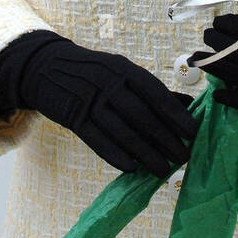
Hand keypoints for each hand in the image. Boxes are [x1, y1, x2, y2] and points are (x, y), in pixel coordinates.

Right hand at [18, 38, 199, 178]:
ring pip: (121, 131)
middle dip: (165, 138)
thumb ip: (153, 90)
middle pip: (140, 115)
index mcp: (124, 69)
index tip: (192, 132)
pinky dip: (115, 155)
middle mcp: (107, 82)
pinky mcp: (73, 117)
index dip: (175, 113)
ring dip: (144, 153)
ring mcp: (88, 100)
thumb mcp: (122, 73)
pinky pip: (97, 140)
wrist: (45, 68)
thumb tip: (188, 106)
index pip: (154, 92)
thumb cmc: (94, 73)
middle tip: (183, 157)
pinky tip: (132, 168)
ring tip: (163, 169)